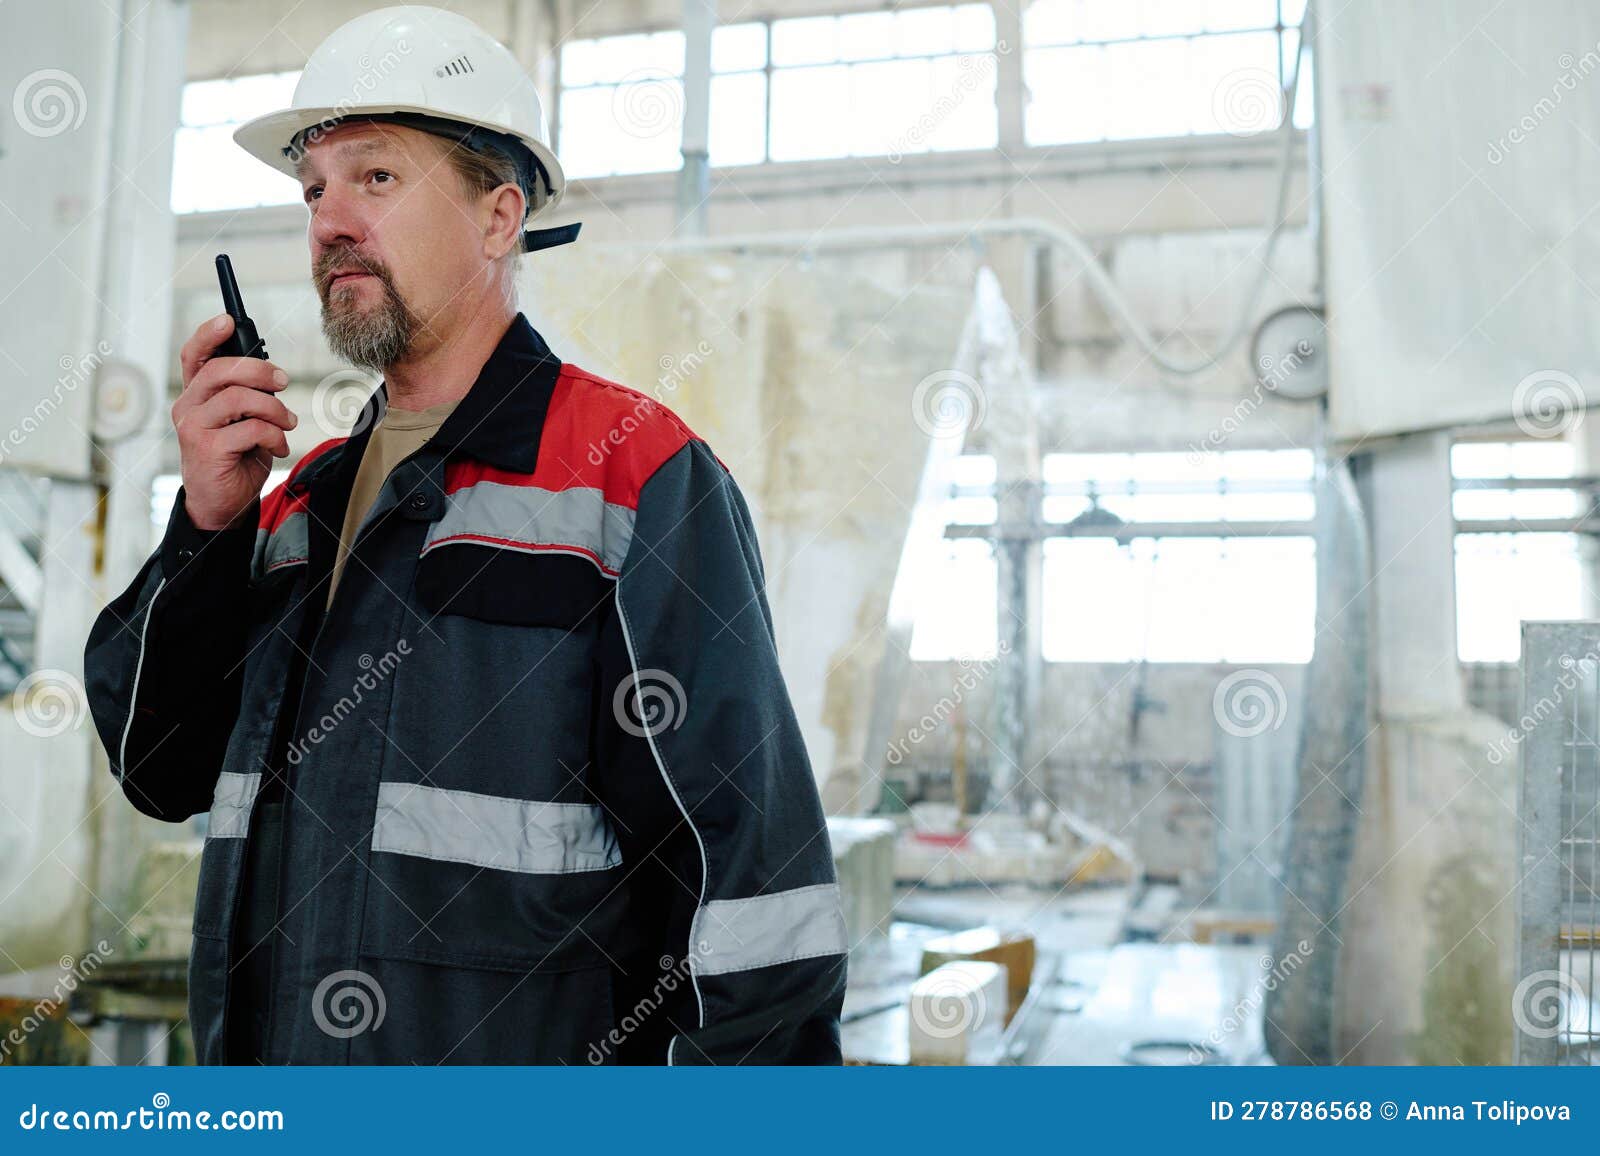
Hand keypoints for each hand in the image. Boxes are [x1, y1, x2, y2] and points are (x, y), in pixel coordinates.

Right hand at [173, 314, 298, 530]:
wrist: (222, 503)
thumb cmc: (235, 457)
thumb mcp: (242, 420)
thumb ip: (247, 395)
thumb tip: (271, 374)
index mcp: (196, 395)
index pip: (194, 356)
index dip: (208, 334)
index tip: (228, 320)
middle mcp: (188, 406)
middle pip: (222, 370)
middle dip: (261, 371)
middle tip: (282, 383)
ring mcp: (193, 427)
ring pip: (240, 398)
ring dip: (275, 409)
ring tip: (287, 423)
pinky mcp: (207, 448)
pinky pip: (252, 428)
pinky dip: (275, 435)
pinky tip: (279, 446)